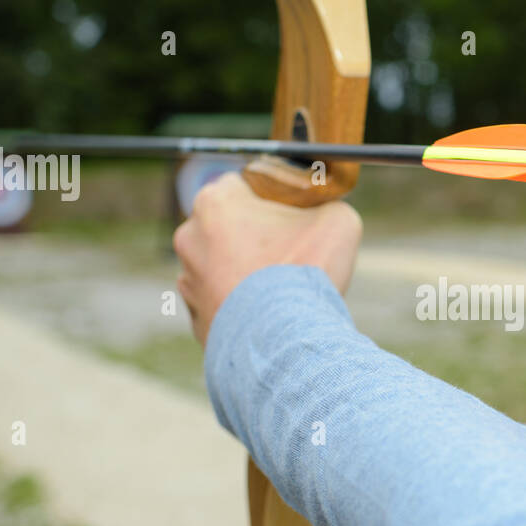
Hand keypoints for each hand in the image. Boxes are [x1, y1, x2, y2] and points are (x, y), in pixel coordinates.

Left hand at [173, 172, 362, 344]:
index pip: (243, 185)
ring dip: (248, 274)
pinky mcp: (197, 320)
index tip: (294, 217)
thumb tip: (326, 214)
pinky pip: (224, 305)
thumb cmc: (306, 272)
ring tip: (283, 291)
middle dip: (256, 237)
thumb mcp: (337, 219)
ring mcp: (189, 282)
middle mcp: (190, 237)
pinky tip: (270, 316)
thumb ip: (327, 205)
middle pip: (230, 227)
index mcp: (214, 202)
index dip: (273, 199)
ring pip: (224, 267)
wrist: (285, 341)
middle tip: (291, 254)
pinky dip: (243, 308)